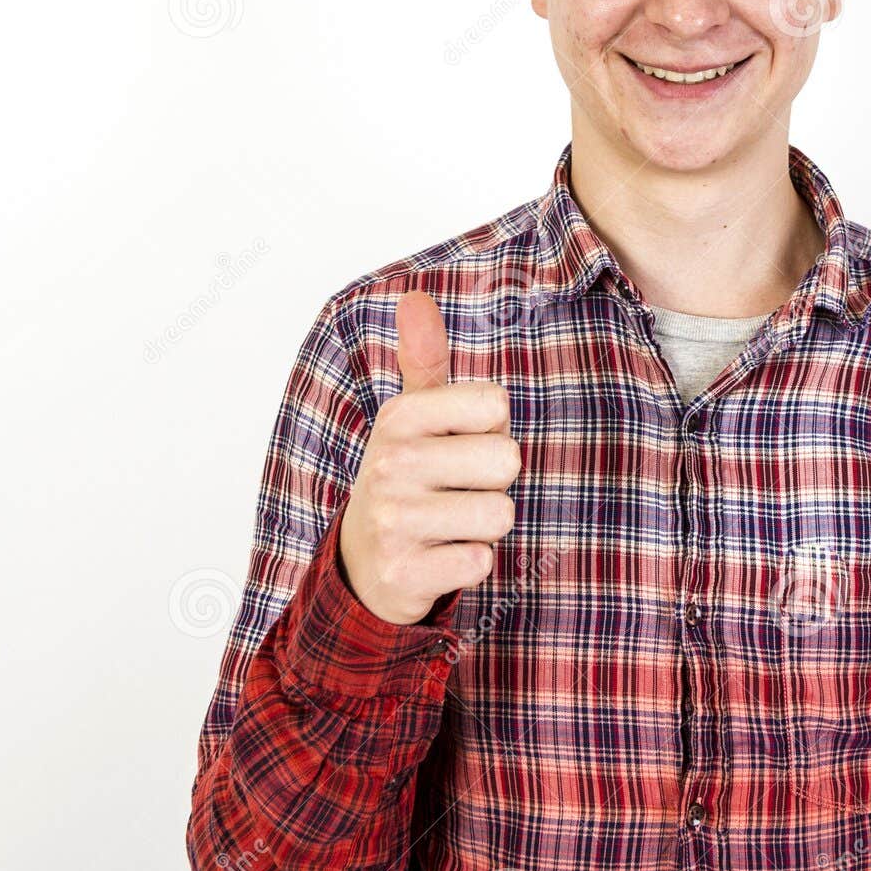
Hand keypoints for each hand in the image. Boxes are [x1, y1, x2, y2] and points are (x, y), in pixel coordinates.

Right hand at [338, 291, 519, 624]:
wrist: (363, 560)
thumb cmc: (406, 475)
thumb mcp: (412, 415)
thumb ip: (424, 356)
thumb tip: (415, 297)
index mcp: (399, 416)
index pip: (496, 403)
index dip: (491, 428)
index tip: (458, 442)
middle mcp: (389, 464)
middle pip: (507, 459)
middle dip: (493, 481)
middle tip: (456, 489)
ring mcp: (394, 521)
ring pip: (500, 514)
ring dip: (485, 525)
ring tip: (450, 522)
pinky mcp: (404, 574)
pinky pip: (481, 561)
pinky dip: (471, 563)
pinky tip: (440, 556)